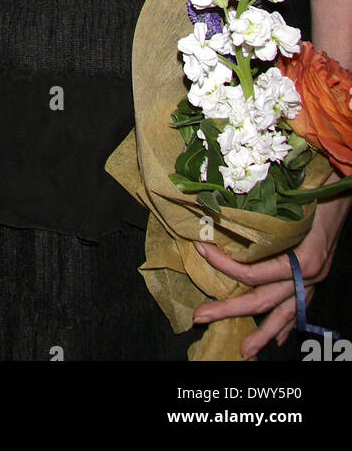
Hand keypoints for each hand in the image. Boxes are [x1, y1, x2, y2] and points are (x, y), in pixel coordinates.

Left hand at [192, 192, 350, 357]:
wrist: (346, 185)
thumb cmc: (322, 187)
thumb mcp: (296, 197)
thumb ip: (266, 205)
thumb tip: (226, 204)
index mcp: (304, 259)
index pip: (255, 272)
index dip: (225, 266)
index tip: (202, 251)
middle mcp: (309, 275)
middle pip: (264, 300)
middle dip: (230, 310)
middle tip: (200, 318)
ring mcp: (315, 280)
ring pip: (286, 313)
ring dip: (263, 333)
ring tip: (245, 351)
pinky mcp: (318, 277)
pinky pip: (300, 306)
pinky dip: (288, 323)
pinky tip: (278, 338)